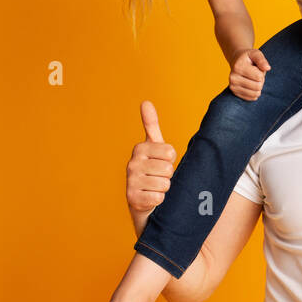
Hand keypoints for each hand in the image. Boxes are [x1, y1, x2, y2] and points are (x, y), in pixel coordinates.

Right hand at [126, 101, 176, 217]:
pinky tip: (151, 198)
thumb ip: (151, 125)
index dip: (171, 161)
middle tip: (159, 177)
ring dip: (164, 188)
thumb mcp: (154, 147)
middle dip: (168, 176)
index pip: (170, 153)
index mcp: (140, 148)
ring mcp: (130, 181)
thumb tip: (145, 102)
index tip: (162, 163)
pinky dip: (159, 200)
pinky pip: (158, 197)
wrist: (143, 199)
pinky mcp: (132, 198)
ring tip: (155, 187)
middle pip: (167, 168)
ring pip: (164, 184)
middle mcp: (132, 163)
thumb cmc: (153, 169)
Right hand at [229, 47, 270, 99]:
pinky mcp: (235, 93)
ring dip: (258, 87)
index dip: (262, 73)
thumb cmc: (248, 58)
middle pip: (258, 87)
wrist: (237, 61)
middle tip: (256, 74)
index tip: (257, 68)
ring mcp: (233, 86)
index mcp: (238, 67)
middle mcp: (233, 78)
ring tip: (253, 79)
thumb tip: (267, 68)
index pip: (259, 77)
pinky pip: (252, 98)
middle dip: (261, 81)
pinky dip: (254, 92)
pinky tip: (250, 84)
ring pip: (255, 94)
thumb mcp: (256, 54)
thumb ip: (262, 60)